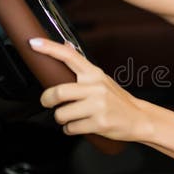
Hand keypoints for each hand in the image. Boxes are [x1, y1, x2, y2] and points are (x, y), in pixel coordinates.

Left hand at [31, 37, 147, 141]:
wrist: (139, 118)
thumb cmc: (117, 100)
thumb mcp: (102, 79)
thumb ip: (82, 67)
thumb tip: (66, 45)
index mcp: (95, 74)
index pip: (69, 56)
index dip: (49, 48)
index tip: (33, 43)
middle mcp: (96, 88)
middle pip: (59, 91)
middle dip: (47, 99)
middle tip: (47, 102)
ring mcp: (98, 106)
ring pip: (62, 114)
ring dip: (61, 119)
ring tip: (71, 117)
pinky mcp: (99, 123)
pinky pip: (71, 128)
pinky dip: (70, 129)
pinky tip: (80, 126)